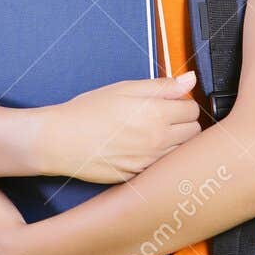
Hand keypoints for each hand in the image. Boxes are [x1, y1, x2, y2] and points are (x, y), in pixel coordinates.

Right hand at [39, 71, 201, 182]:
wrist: (61, 141)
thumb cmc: (87, 112)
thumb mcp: (124, 88)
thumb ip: (162, 85)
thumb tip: (190, 80)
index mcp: (156, 113)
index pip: (192, 108)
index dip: (182, 102)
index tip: (170, 101)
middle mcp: (158, 140)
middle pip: (193, 131)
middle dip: (183, 121)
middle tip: (163, 116)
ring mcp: (150, 161)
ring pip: (182, 151)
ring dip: (174, 140)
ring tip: (150, 132)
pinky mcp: (140, 175)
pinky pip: (162, 165)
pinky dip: (158, 156)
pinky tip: (139, 147)